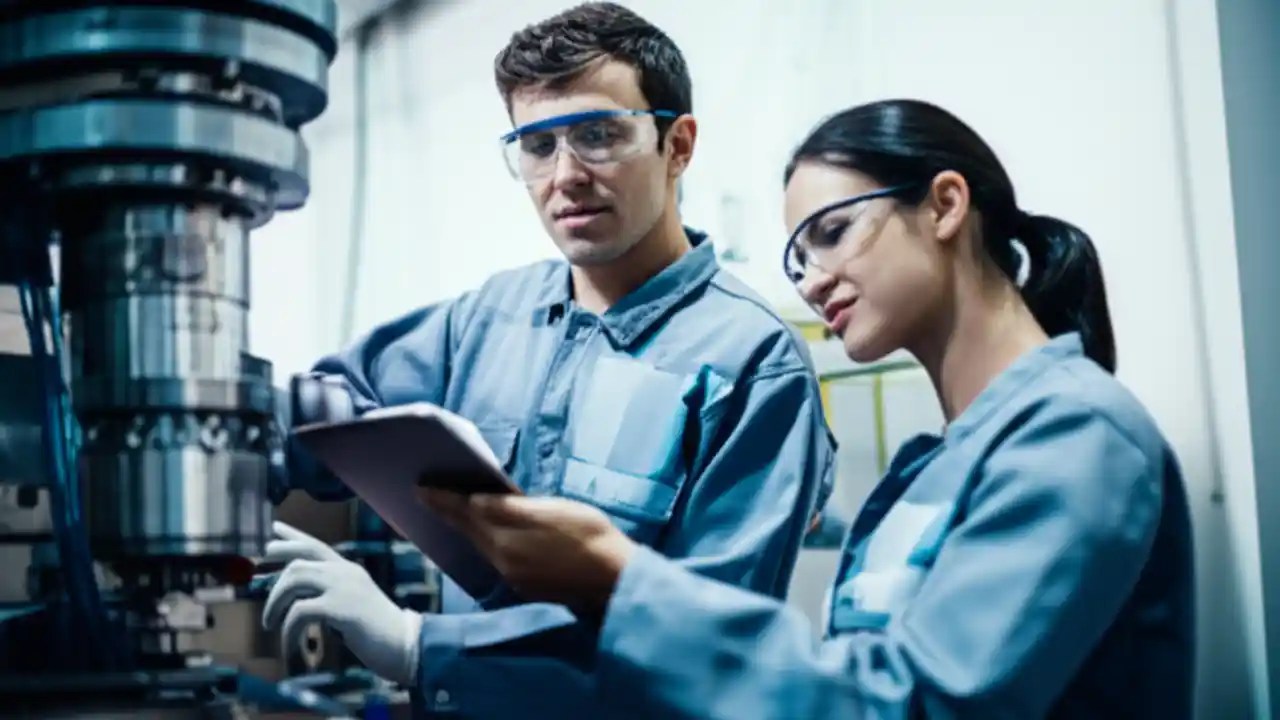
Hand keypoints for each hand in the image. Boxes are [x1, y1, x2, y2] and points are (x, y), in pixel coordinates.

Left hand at [259, 522, 421, 686]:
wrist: (404, 643)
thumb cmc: (378, 631)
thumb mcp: (352, 605)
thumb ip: (331, 596)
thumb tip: (299, 601)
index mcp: (349, 570)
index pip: (316, 546)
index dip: (293, 537)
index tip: (274, 529)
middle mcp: (345, 572)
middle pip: (299, 561)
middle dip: (274, 577)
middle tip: (264, 598)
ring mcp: (343, 587)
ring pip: (294, 580)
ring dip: (275, 604)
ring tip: (270, 625)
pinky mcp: (339, 607)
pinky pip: (299, 612)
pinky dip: (288, 631)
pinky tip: (289, 646)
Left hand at [420, 490, 634, 613]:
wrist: (615, 579)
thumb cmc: (590, 535)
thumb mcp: (553, 510)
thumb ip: (512, 507)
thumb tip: (476, 501)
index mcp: (507, 537)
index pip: (466, 512)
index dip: (442, 499)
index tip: (419, 488)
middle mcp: (503, 559)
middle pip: (469, 531)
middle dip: (448, 513)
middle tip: (428, 496)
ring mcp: (514, 576)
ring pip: (482, 546)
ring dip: (466, 528)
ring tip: (454, 512)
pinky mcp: (526, 586)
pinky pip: (496, 558)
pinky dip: (487, 542)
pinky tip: (488, 534)